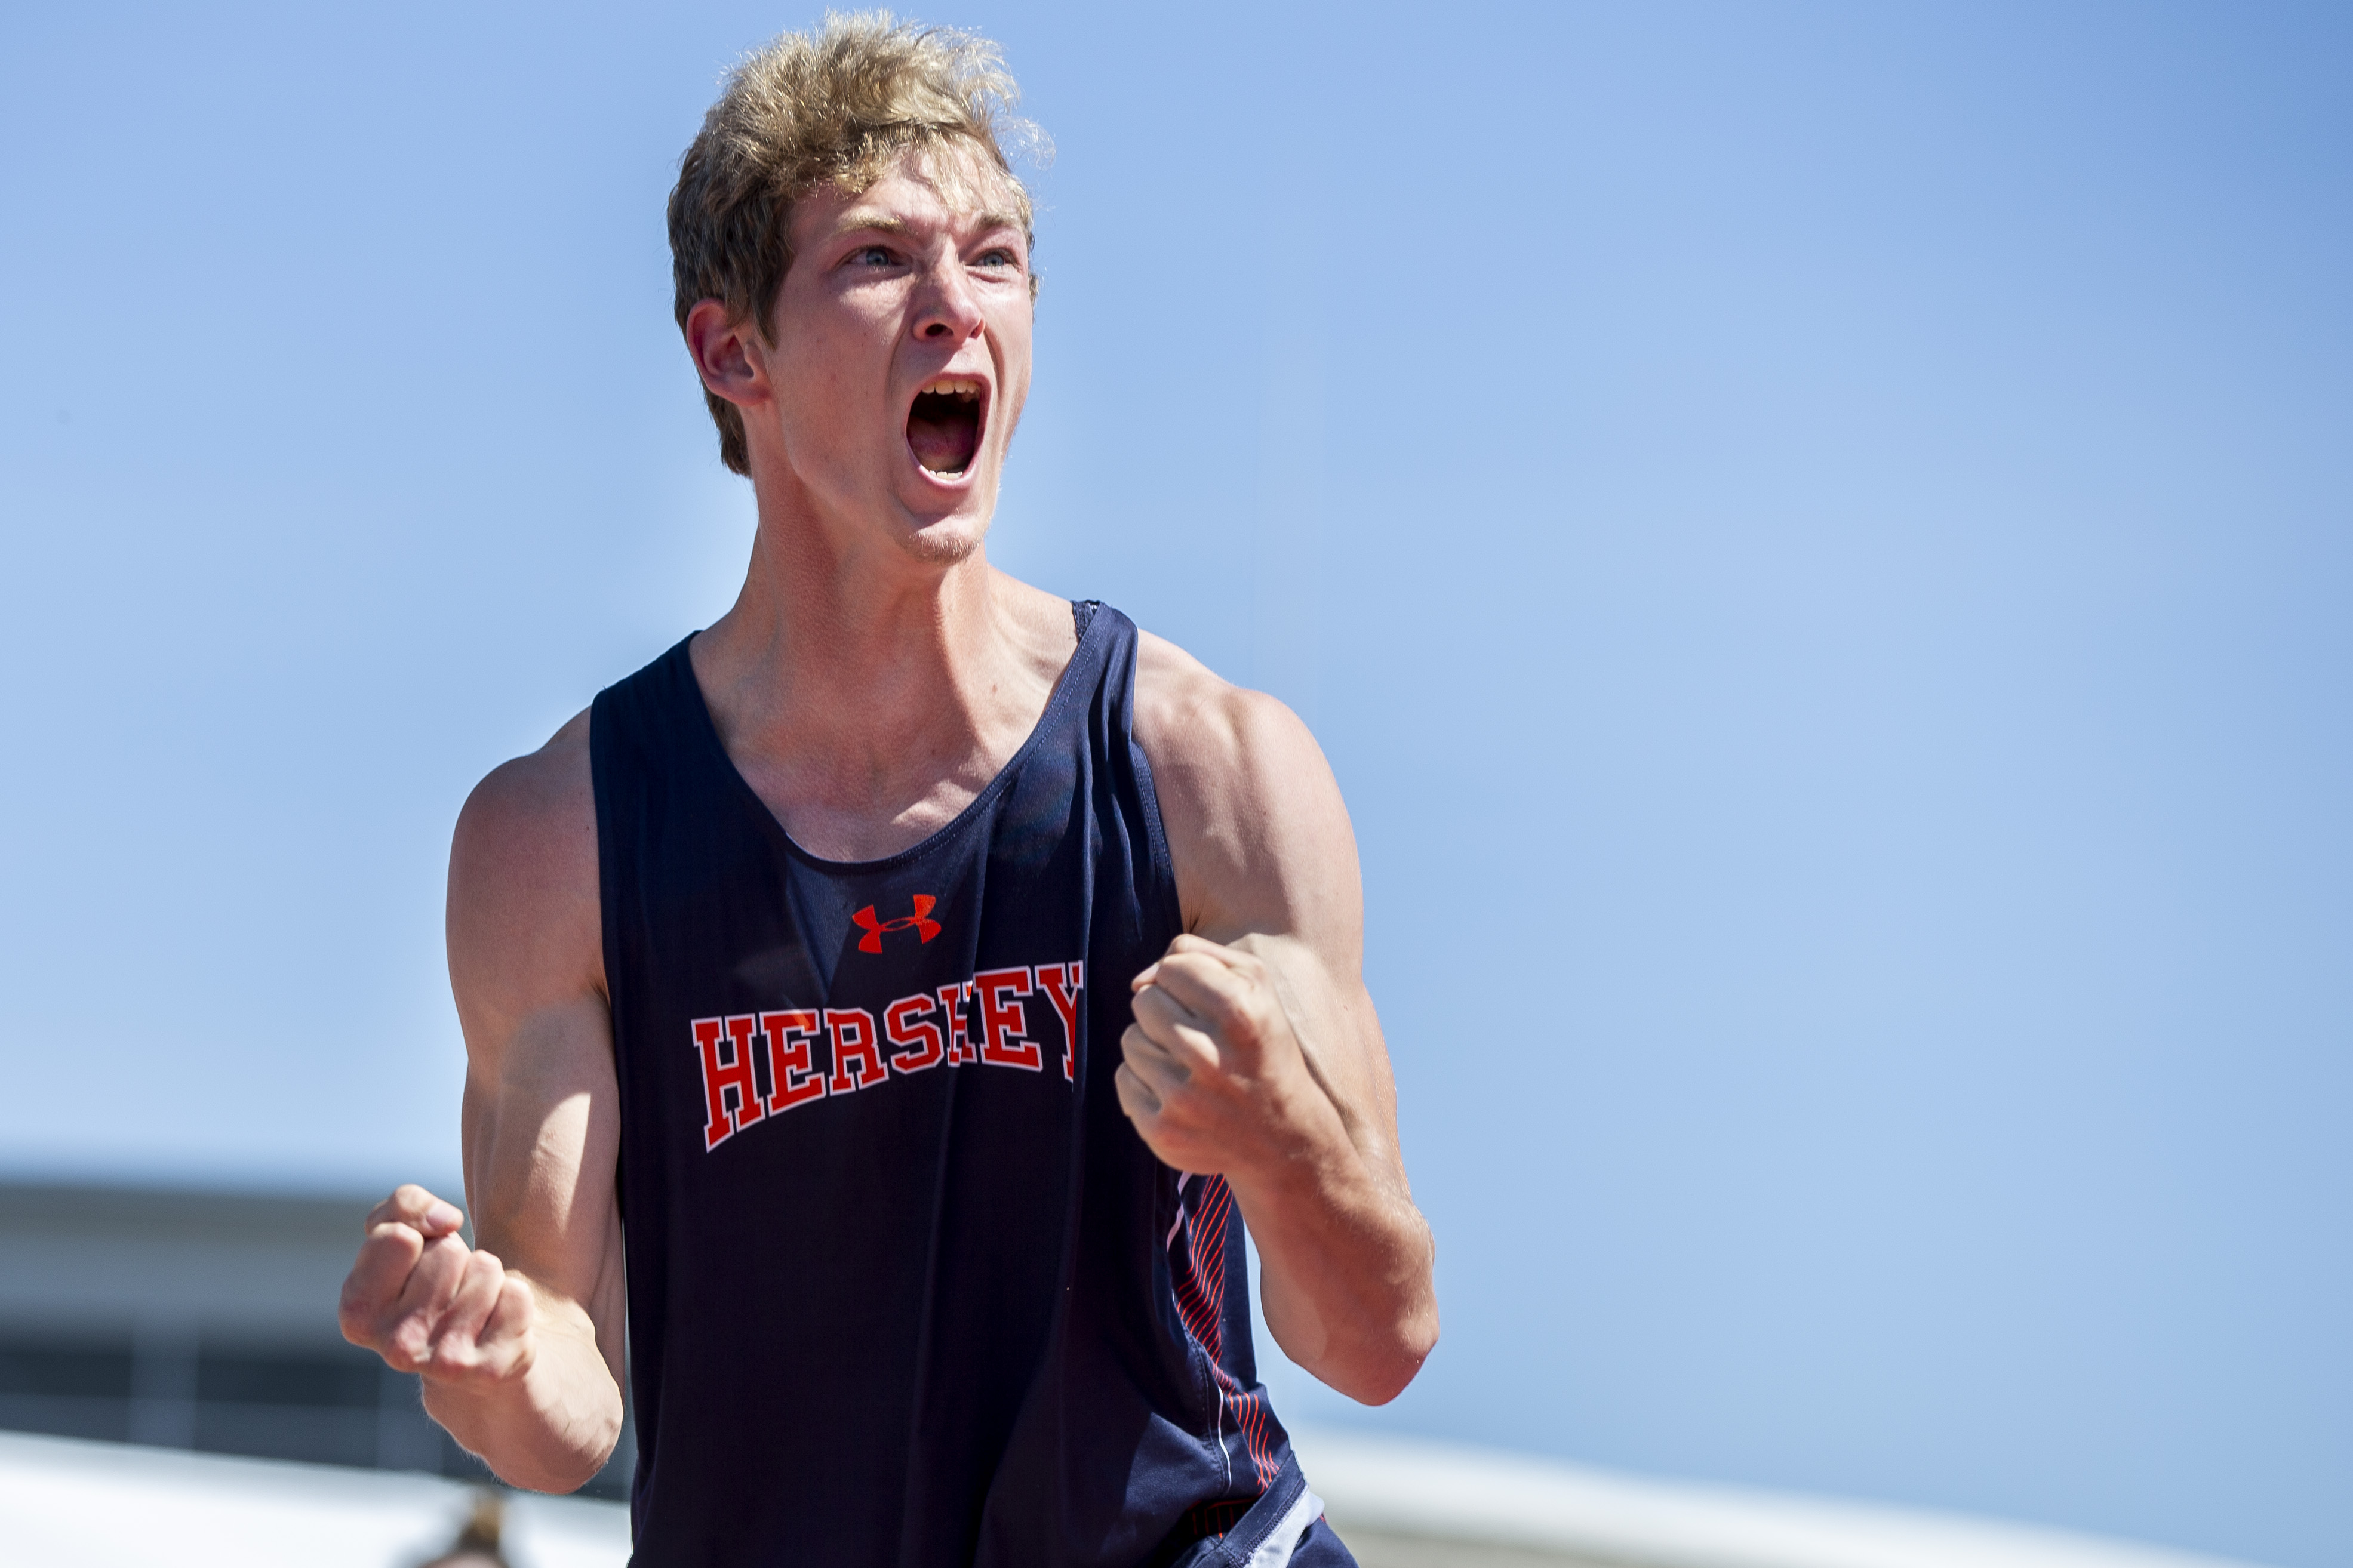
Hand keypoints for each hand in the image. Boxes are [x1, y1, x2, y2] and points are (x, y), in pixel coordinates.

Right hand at [338, 1184, 537, 1387]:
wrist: (474, 1353)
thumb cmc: (429, 1282)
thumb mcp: (401, 1233)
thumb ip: (404, 1206)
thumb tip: (447, 1221)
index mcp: (358, 1313)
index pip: (400, 1236)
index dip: (418, 1237)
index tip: (417, 1263)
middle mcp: (395, 1347)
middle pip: (447, 1252)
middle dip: (455, 1257)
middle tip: (450, 1289)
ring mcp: (443, 1363)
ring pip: (485, 1268)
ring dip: (486, 1275)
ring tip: (473, 1305)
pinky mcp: (490, 1369)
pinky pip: (517, 1294)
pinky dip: (514, 1297)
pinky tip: (496, 1323)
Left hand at [1117, 933, 1321, 1178]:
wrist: (1283, 1137)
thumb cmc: (1263, 1048)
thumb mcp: (1257, 986)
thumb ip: (1198, 955)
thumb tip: (1138, 980)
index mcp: (1239, 1013)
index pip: (1171, 967)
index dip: (1183, 979)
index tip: (1204, 1001)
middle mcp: (1210, 1057)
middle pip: (1144, 1001)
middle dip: (1164, 1010)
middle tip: (1196, 1034)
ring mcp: (1183, 1099)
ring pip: (1130, 1039)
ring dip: (1154, 1045)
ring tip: (1190, 1064)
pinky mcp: (1162, 1131)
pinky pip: (1124, 1079)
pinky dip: (1145, 1081)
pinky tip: (1179, 1091)